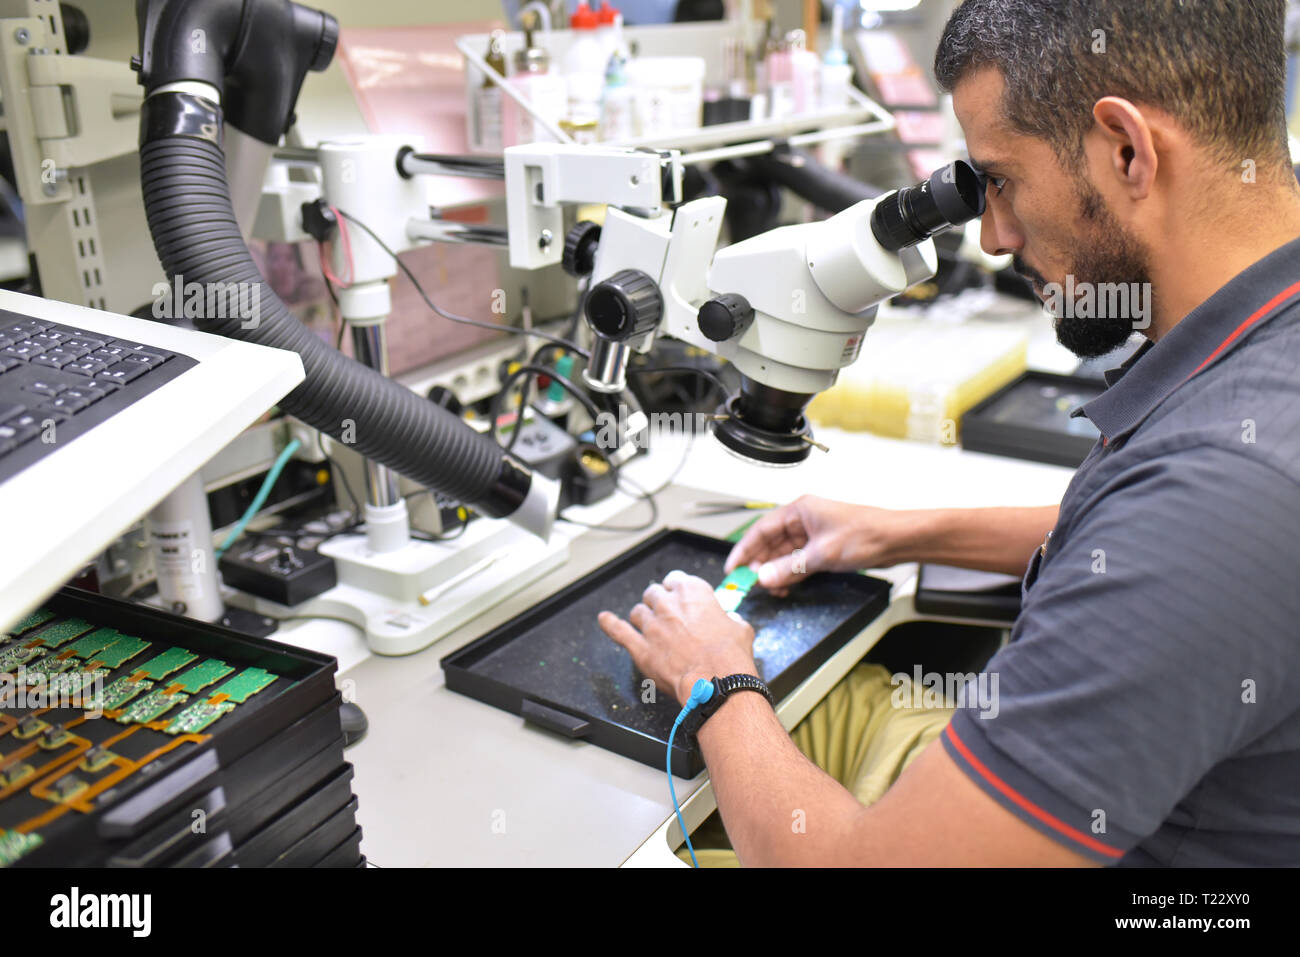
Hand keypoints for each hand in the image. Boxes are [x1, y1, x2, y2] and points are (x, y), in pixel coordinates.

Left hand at [598, 570, 756, 706]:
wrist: (717, 682)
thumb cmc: (731, 656)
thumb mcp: (741, 628)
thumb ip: (729, 619)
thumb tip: (729, 621)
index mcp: (693, 592)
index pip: (676, 580)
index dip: (676, 589)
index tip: (678, 595)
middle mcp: (669, 604)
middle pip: (653, 594)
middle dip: (659, 602)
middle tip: (666, 614)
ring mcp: (652, 626)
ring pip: (638, 612)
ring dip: (643, 617)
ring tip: (649, 625)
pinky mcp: (641, 648)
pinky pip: (619, 631)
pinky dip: (610, 624)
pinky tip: (604, 619)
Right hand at [725, 495, 907, 594]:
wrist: (896, 540)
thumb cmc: (866, 533)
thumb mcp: (822, 554)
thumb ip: (789, 567)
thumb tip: (764, 576)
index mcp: (800, 510)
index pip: (761, 529)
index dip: (744, 549)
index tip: (734, 567)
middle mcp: (804, 520)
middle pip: (771, 543)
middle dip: (760, 564)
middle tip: (750, 582)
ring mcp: (813, 535)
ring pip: (784, 555)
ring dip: (775, 572)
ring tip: (769, 588)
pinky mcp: (823, 549)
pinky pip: (798, 562)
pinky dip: (790, 574)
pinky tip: (785, 586)